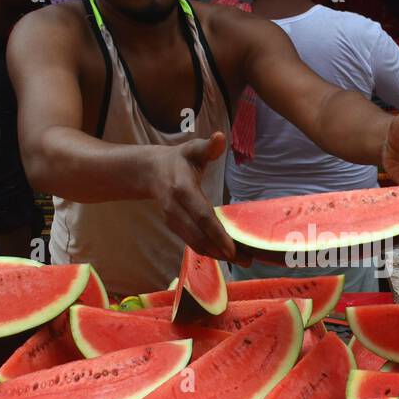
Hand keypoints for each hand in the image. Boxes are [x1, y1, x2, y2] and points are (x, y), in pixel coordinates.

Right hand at [149, 132, 239, 262]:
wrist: (151, 172)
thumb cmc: (179, 159)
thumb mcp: (192, 149)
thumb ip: (207, 146)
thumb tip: (220, 137)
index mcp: (182, 190)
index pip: (202, 216)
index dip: (217, 234)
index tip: (232, 249)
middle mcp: (175, 209)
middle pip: (199, 236)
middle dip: (221, 251)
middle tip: (246, 261)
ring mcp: (173, 220)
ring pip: (195, 244)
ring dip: (217, 255)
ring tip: (241, 260)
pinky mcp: (175, 227)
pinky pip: (192, 243)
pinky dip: (209, 251)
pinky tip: (226, 255)